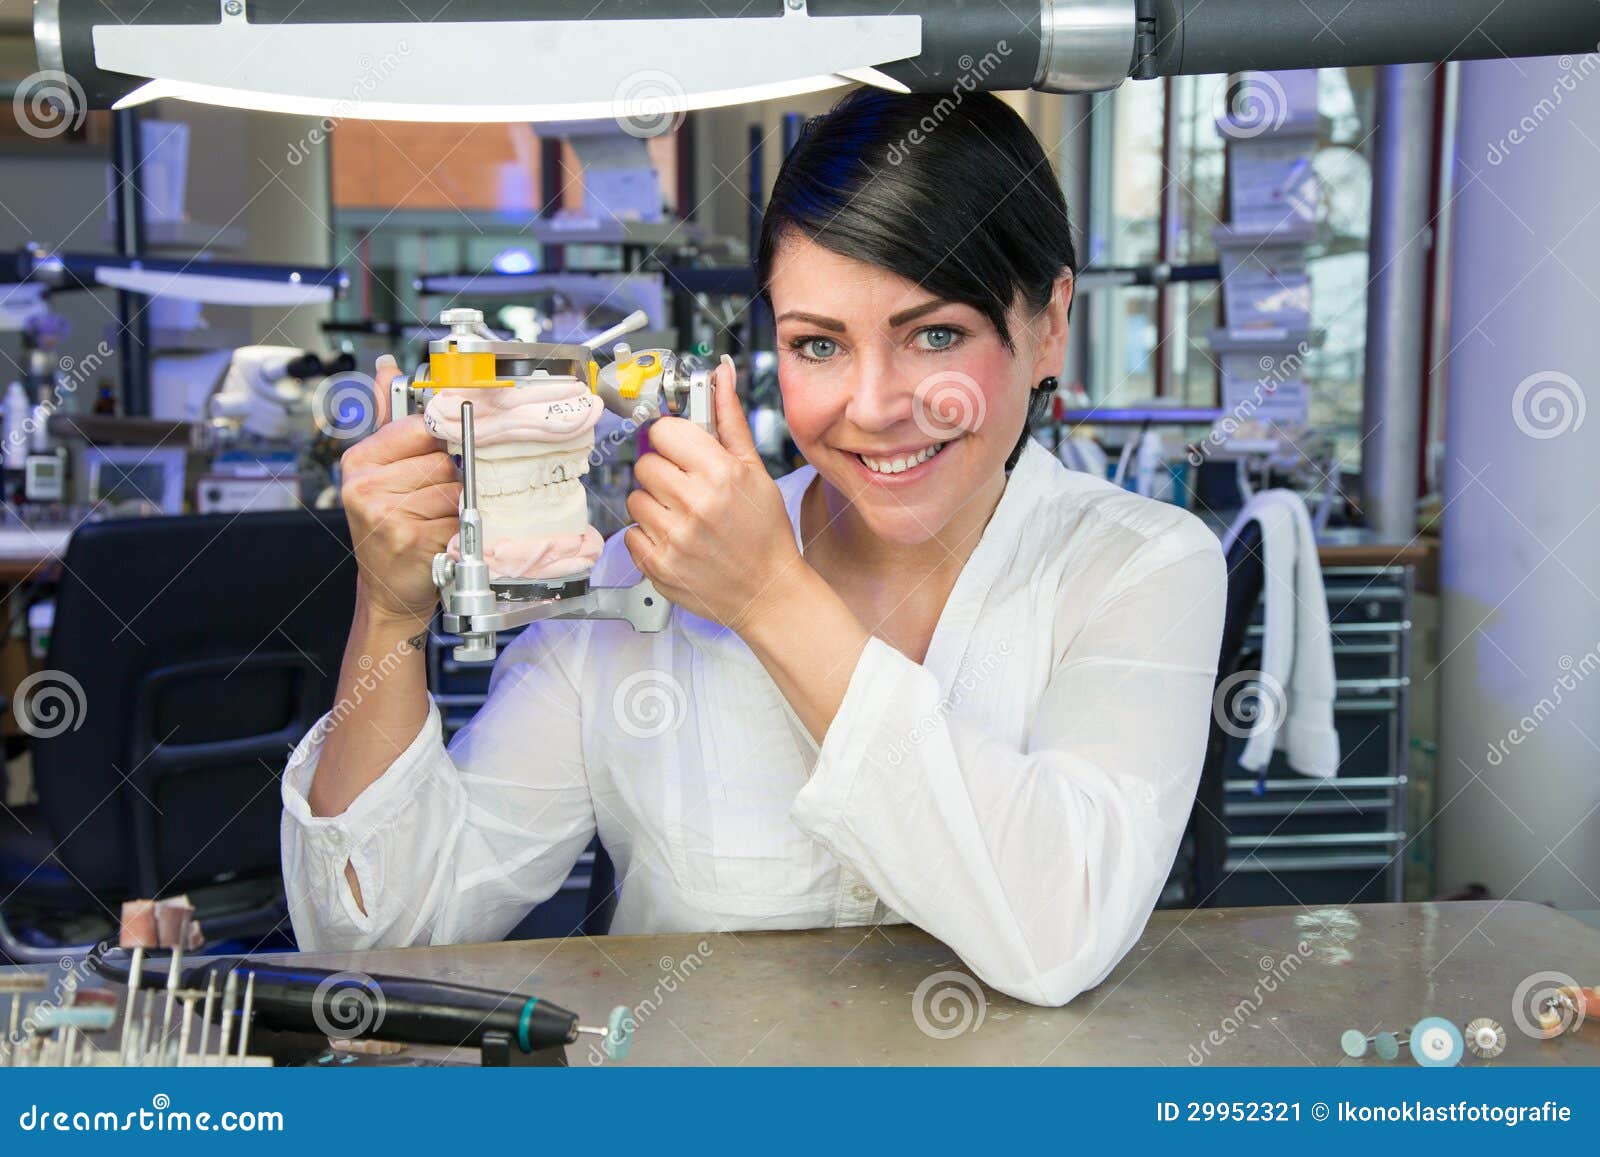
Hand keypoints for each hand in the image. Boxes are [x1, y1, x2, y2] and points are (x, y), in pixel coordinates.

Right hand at [339, 355, 460, 631]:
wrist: (389, 590)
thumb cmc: (390, 527)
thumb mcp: (381, 470)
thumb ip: (389, 418)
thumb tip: (388, 369)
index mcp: (359, 461)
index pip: (423, 428)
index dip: (443, 441)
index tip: (446, 452)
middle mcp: (366, 486)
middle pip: (444, 462)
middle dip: (451, 481)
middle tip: (432, 500)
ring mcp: (387, 515)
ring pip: (456, 490)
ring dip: (457, 507)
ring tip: (435, 520)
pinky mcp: (411, 540)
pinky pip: (460, 520)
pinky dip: (460, 530)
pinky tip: (441, 538)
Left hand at [625, 356, 804, 633]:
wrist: (768, 592)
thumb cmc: (765, 532)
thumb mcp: (755, 471)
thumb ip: (729, 421)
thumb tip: (720, 373)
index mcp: (721, 473)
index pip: (664, 432)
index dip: (671, 440)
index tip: (682, 452)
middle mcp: (696, 503)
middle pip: (645, 464)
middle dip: (663, 474)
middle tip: (687, 490)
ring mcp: (674, 537)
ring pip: (635, 498)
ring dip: (654, 505)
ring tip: (684, 518)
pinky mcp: (659, 565)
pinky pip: (631, 533)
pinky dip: (649, 536)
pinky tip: (676, 540)